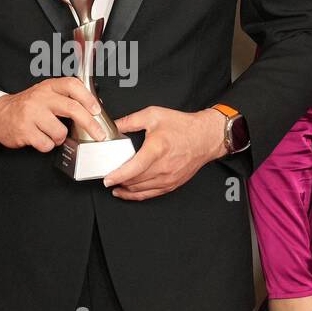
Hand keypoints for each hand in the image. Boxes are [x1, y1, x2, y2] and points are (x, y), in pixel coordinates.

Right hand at [0, 77, 107, 150]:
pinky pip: (46, 144)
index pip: (72, 85)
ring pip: (60, 132)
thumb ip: (66, 97)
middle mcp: (40, 98)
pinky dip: (46, 145)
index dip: (88, 98)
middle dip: (90, 124)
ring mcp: (31, 114)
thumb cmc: (27, 106)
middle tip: (99, 134)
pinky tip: (39, 138)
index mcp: (48, 87)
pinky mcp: (24, 130)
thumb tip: (94, 107)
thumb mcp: (45, 94)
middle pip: (72, 108)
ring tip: (50, 133)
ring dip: (59, 138)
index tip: (97, 110)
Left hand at [102, 107, 224, 199]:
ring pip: (140, 190)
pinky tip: (127, 192)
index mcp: (156, 150)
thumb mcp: (153, 115)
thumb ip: (130, 120)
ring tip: (115, 184)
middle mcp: (162, 167)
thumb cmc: (182, 126)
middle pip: (134, 181)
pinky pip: (150, 194)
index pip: (133, 169)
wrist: (205, 137)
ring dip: (125, 188)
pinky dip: (136, 195)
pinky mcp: (171, 184)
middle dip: (118, 180)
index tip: (106, 178)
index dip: (117, 176)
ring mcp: (168, 178)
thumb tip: (113, 126)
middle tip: (107, 176)